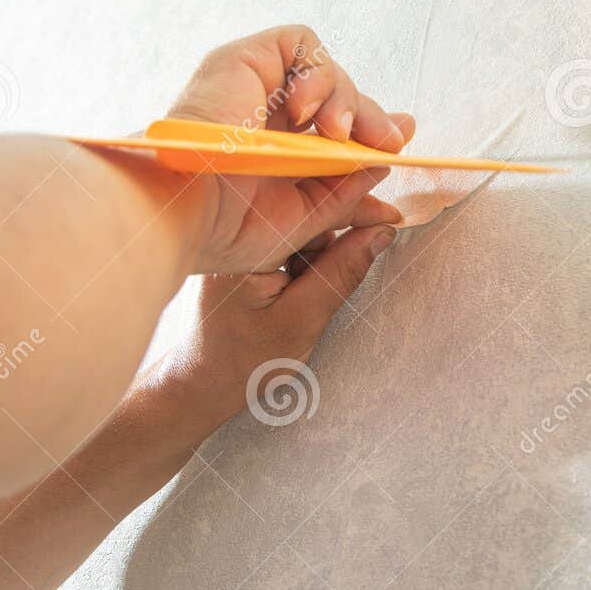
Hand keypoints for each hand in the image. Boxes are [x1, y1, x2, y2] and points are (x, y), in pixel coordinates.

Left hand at [143, 224, 395, 431]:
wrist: (198, 383)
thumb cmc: (243, 360)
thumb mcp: (303, 319)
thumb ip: (342, 272)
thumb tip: (381, 232)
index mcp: (249, 244)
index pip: (312, 209)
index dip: (357, 206)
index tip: (392, 214)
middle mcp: (237, 232)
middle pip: (306, 210)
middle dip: (342, 227)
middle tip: (376, 241)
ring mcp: (237, 240)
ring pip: (300, 225)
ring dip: (323, 246)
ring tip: (313, 291)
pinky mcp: (241, 250)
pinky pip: (286, 238)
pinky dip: (305, 254)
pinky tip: (303, 284)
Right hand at [170, 24, 414, 273]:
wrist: (186, 212)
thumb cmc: (229, 228)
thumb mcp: (305, 218)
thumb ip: (345, 190)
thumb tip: (384, 165)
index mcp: (272, 154)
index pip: (333, 131)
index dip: (370, 132)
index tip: (399, 144)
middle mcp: (262, 116)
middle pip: (336, 98)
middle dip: (369, 117)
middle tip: (387, 141)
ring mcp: (252, 86)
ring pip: (325, 70)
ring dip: (347, 100)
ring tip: (335, 134)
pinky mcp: (243, 59)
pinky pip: (302, 42)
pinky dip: (320, 71)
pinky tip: (307, 110)